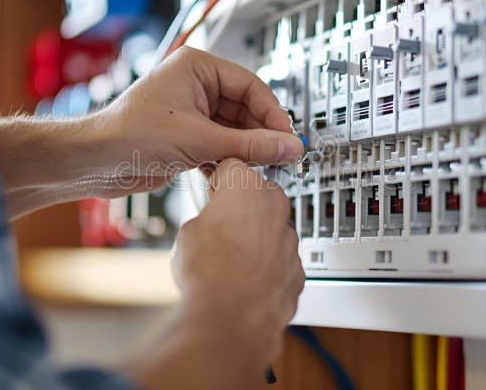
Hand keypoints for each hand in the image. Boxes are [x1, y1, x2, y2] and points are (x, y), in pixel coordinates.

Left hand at [83, 46, 304, 196]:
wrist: (95, 162)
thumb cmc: (129, 134)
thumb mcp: (200, 140)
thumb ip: (250, 146)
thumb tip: (288, 146)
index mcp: (197, 67)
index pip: (252, 86)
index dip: (273, 113)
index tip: (288, 138)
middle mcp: (196, 86)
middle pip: (246, 109)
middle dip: (261, 135)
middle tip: (280, 157)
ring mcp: (192, 112)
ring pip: (235, 130)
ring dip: (245, 150)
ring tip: (259, 167)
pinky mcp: (187, 137)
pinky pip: (221, 145)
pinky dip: (230, 160)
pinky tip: (235, 173)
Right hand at [172, 158, 304, 365]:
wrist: (230, 318)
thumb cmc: (208, 273)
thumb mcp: (187, 232)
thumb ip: (206, 217)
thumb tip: (207, 224)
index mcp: (247, 187)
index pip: (233, 166)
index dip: (218, 179)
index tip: (213, 187)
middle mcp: (276, 208)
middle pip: (259, 195)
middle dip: (242, 206)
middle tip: (220, 224)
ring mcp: (290, 240)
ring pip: (273, 229)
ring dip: (257, 238)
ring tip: (231, 259)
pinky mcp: (297, 270)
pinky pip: (281, 259)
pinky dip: (267, 266)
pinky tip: (246, 279)